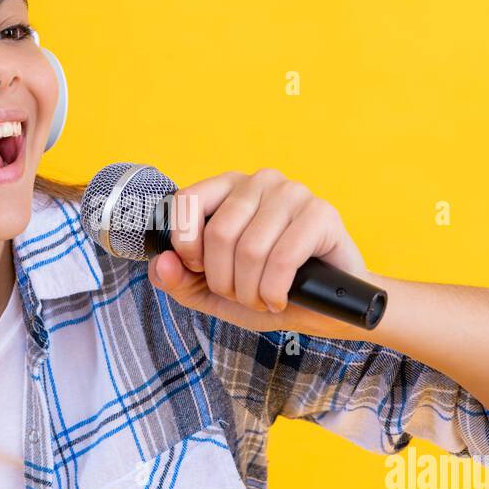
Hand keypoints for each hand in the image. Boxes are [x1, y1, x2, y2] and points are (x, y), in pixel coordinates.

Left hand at [146, 168, 370, 334]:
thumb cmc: (269, 290)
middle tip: (241, 294)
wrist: (327, 307)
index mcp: (227, 189)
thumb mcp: (211, 293)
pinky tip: (281, 298)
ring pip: (250, 249)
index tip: (200, 271)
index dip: (186, 247)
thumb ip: (178, 280)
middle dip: (225, 281)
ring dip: (251, 291)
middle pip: (219, 234)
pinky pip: (283, 257)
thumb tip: (161, 263)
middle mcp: (259, 181)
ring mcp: (293, 193)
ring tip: (263, 297)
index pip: (186, 202)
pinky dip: (275, 290)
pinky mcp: (321, 213)